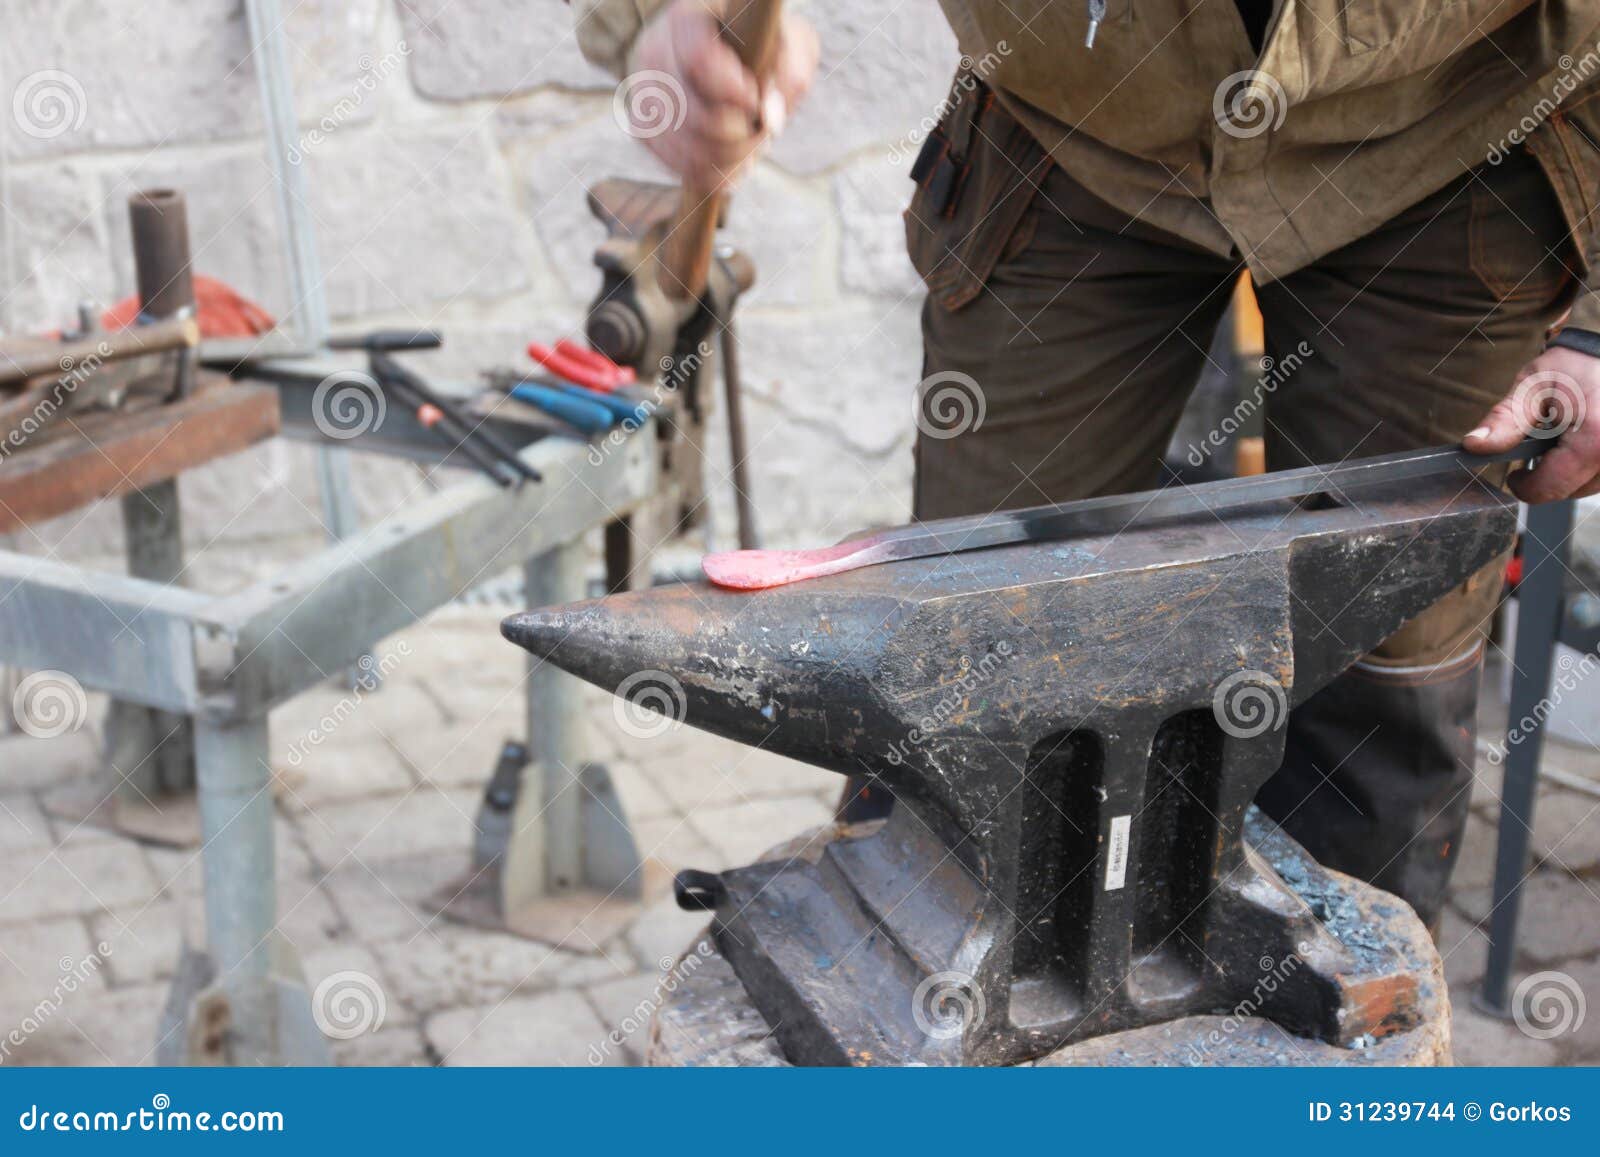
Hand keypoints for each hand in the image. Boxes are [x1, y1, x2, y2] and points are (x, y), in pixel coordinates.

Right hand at [623, 0, 817, 189]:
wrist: (736, 58)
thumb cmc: (765, 46)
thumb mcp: (790, 42)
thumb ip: (790, 69)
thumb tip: (769, 113)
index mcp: (686, 20)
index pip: (699, 61)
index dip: (735, 92)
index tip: (757, 100)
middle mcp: (654, 53)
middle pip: (693, 115)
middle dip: (740, 135)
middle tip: (762, 129)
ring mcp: (643, 94)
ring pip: (687, 148)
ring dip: (731, 157)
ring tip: (752, 144)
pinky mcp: (646, 130)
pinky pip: (680, 166)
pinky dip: (715, 172)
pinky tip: (735, 159)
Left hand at [1463, 344, 1599, 501]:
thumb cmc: (1572, 366)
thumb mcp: (1531, 388)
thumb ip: (1504, 421)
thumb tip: (1474, 444)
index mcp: (1594, 441)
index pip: (1549, 488)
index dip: (1524, 485)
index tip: (1515, 473)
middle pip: (1569, 491)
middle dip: (1547, 475)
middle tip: (1540, 445)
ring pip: (1587, 485)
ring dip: (1569, 472)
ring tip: (1562, 439)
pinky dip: (1586, 465)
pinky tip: (1578, 442)